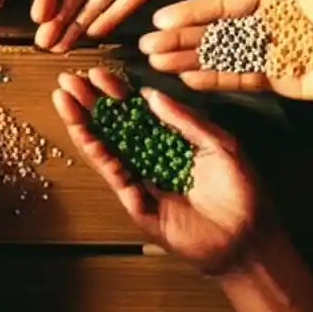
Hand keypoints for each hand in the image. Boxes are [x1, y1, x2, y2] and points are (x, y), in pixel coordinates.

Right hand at [52, 68, 260, 273]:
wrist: (249, 237)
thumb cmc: (242, 193)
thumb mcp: (220, 144)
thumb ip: (186, 120)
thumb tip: (150, 94)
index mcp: (171, 142)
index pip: (136, 112)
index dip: (116, 93)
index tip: (97, 74)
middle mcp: (152, 159)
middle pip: (113, 127)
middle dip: (89, 104)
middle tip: (68, 81)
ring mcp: (141, 181)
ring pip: (105, 148)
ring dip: (82, 124)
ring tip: (63, 100)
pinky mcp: (137, 204)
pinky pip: (114, 175)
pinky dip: (98, 154)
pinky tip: (83, 134)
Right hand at [139, 0, 312, 101]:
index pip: (226, 2)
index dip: (194, 10)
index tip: (162, 16)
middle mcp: (270, 23)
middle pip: (216, 31)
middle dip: (180, 38)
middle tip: (146, 45)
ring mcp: (274, 52)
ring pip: (223, 56)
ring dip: (189, 60)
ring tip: (156, 63)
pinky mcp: (283, 80)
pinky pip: (243, 80)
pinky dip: (217, 80)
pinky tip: (190, 80)